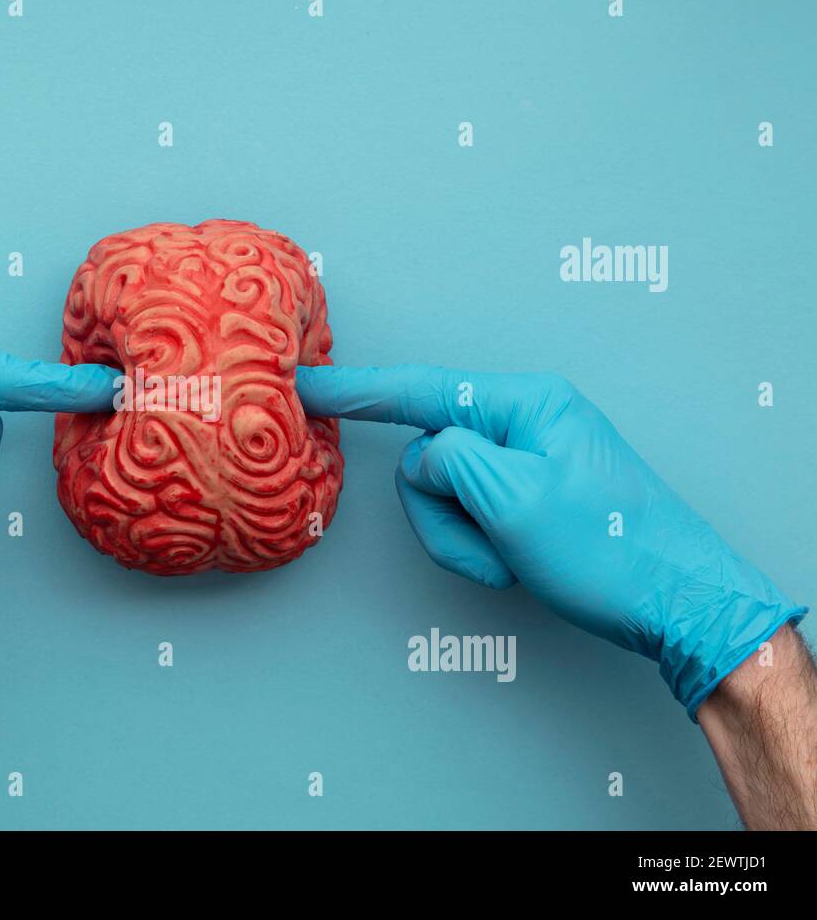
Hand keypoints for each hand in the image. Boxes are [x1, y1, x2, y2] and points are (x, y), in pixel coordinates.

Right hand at [297, 364, 805, 717]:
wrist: (680, 603)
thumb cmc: (613, 550)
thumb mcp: (515, 499)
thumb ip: (450, 459)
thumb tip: (426, 457)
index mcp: (526, 404)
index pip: (421, 389)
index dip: (357, 390)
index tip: (305, 383)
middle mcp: (525, 422)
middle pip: (430, 455)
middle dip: (443, 511)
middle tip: (490, 542)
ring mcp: (528, 460)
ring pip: (446, 493)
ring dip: (465, 536)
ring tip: (512, 557)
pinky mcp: (529, 495)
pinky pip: (473, 514)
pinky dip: (483, 546)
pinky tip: (520, 563)